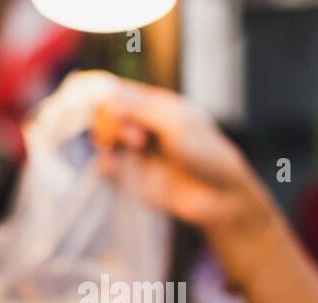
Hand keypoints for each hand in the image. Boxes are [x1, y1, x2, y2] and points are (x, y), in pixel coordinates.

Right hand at [90, 74, 280, 284]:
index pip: (116, 92)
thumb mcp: (176, 123)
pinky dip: (106, 165)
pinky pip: (103, 167)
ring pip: (101, 139)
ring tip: (135, 149)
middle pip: (103, 115)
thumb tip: (106, 101)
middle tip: (136, 138)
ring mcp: (132, 151)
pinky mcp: (127, 176)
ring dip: (108, 142)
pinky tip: (119, 167)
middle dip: (110, 123)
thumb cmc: (206, 154)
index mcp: (154, 104)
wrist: (216, 195)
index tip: (117, 113)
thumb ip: (141, 110)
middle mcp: (140, 125)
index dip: (107, 99)